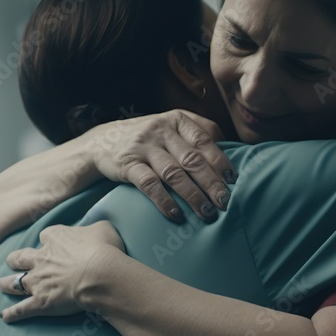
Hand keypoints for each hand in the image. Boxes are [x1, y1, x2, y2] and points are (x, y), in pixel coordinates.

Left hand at [0, 221, 124, 321]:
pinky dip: (12, 313)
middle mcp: (41, 259)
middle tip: (13, 262)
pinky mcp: (40, 302)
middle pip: (20, 258)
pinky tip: (4, 316)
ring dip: (6, 283)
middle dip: (15, 260)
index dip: (48, 240)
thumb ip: (95, 228)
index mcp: (55, 238)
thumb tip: (94, 230)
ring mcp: (38, 281)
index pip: (46, 235)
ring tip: (0, 284)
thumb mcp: (103, 229)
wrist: (100, 274)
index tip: (51, 243)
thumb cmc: (104, 250)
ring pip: (14, 282)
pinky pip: (21, 309)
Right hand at [85, 109, 235, 222]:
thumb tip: (230, 149)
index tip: (233, 180)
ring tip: (207, 213)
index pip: (204, 139)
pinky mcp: (127, 165)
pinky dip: (165, 202)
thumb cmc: (149, 139)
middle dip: (212, 183)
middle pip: (192, 159)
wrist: (102, 141)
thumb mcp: (171, 126)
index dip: (220, 160)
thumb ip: (197, 133)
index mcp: (177, 120)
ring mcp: (143, 147)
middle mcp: (161, 130)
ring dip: (193, 196)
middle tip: (225, 203)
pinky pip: (149, 185)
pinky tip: (177, 215)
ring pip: (174, 174)